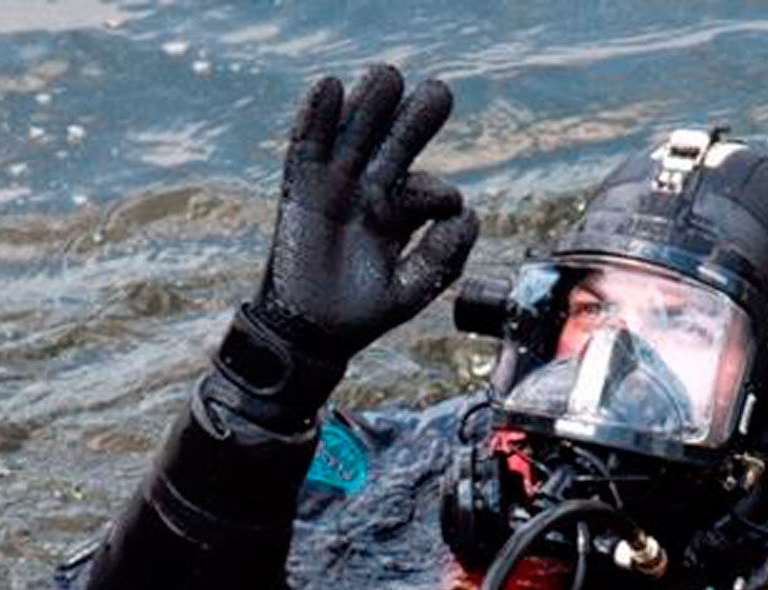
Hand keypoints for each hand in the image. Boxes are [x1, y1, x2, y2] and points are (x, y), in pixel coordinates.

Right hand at [258, 64, 478, 355]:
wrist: (308, 332)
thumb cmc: (360, 313)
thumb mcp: (411, 290)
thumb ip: (444, 257)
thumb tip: (467, 213)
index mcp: (400, 211)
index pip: (425, 186)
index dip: (435, 194)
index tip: (440, 207)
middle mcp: (370, 189)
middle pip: (396, 139)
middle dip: (417, 116)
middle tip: (438, 94)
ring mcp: (335, 183)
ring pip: (356, 131)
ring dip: (372, 103)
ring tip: (387, 78)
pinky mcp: (300, 186)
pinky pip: (307, 143)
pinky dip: (316, 115)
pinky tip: (330, 87)